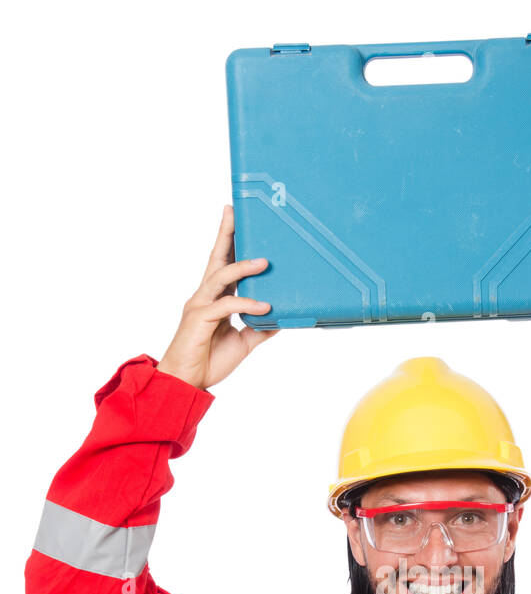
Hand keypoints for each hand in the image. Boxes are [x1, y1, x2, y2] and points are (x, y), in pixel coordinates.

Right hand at [156, 205, 277, 389]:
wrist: (187, 381)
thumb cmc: (208, 360)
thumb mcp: (243, 342)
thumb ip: (258, 327)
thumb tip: (281, 317)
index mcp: (213, 298)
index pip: (222, 264)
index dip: (229, 242)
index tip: (237, 219)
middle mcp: (204, 295)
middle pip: (216, 257)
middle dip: (226, 234)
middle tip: (235, 211)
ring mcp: (200, 304)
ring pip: (221, 275)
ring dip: (243, 266)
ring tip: (265, 263)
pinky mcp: (200, 318)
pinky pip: (226, 305)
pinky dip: (247, 304)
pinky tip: (265, 306)